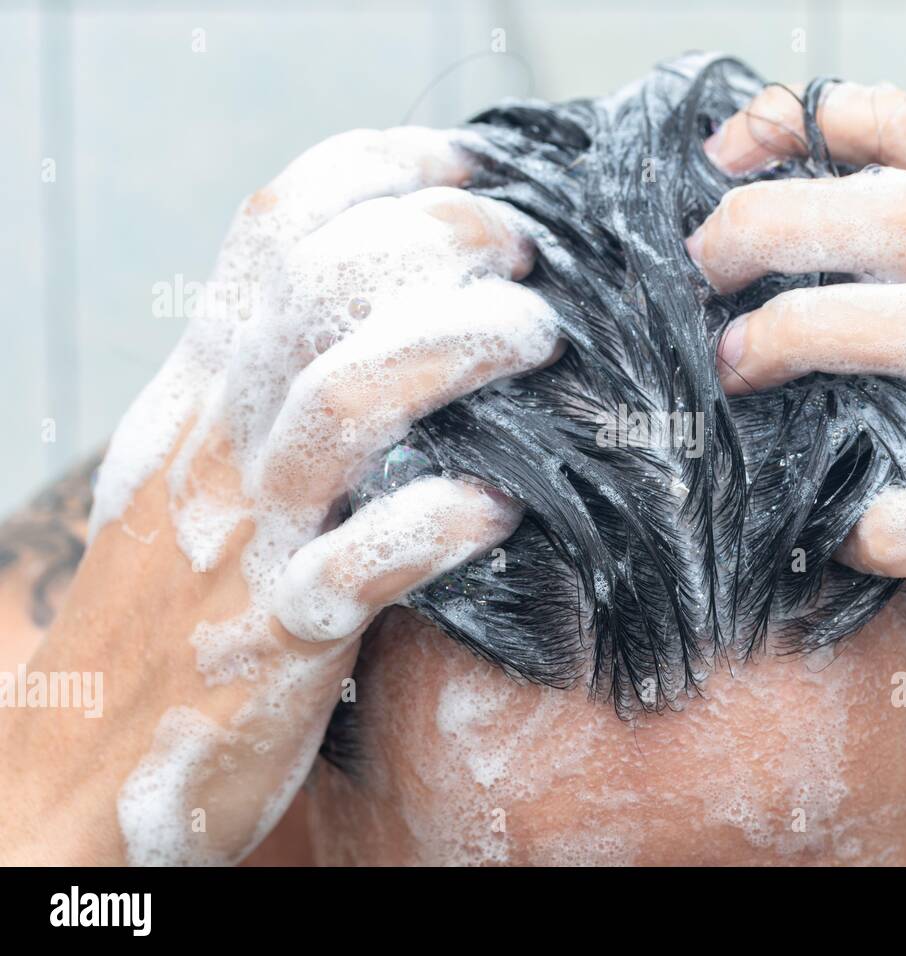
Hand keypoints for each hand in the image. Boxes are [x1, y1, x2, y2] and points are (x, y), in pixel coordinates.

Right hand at [0, 128, 559, 863]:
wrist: (88, 766)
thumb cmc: (168, 606)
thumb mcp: (192, 467)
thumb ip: (265, 385)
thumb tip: (373, 303)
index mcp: (205, 391)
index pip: (274, 232)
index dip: (376, 172)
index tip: (470, 166)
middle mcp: (223, 443)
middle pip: (320, 289)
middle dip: (435, 241)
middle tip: (523, 248)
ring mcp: (248, 538)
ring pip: (343, 402)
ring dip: (450, 348)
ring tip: (535, 335)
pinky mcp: (281, 639)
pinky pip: (363, 563)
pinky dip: (438, 523)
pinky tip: (502, 507)